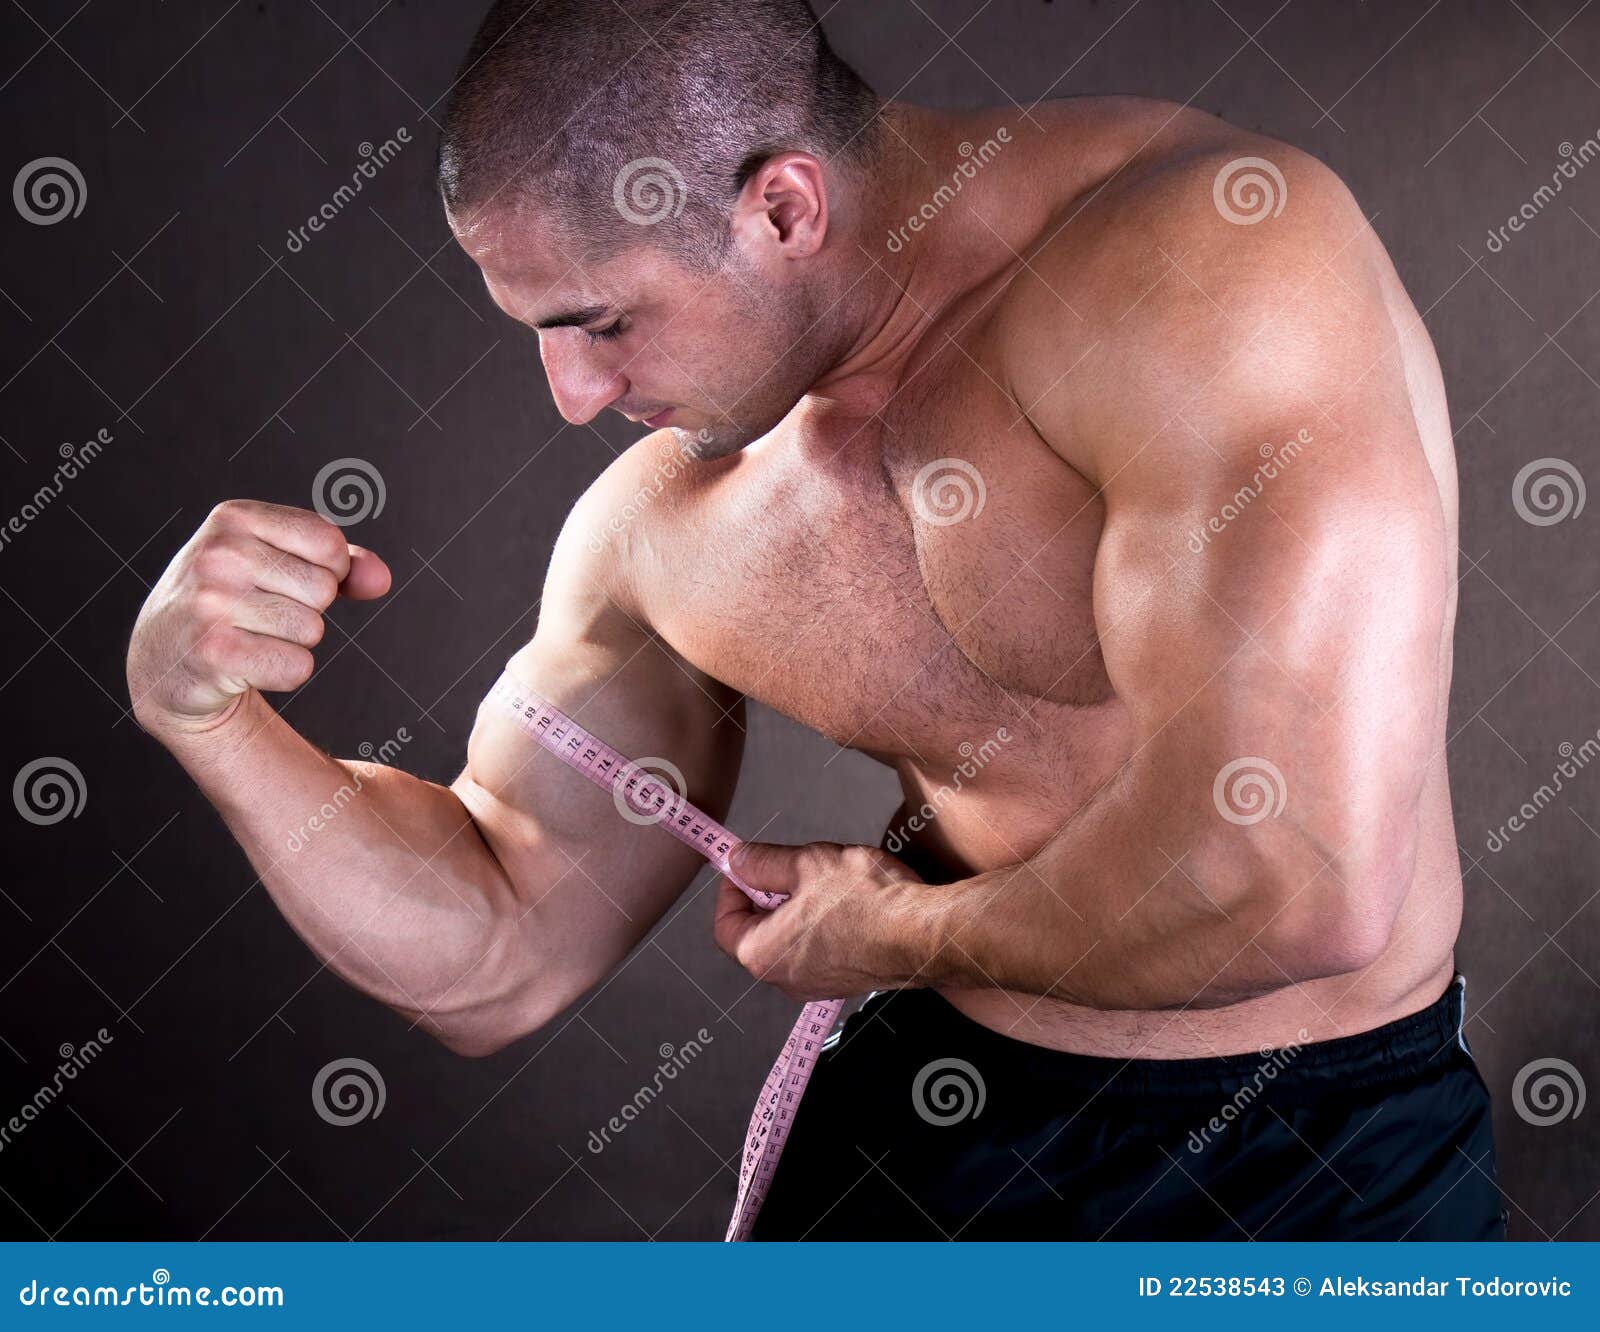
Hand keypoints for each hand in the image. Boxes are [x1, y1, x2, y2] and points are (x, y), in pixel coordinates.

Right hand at [126, 499, 390, 733]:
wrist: (164, 660)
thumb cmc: (232, 602)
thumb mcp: (278, 563)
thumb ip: (341, 564)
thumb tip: (380, 578)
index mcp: (234, 518)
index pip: (329, 543)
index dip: (328, 570)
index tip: (287, 579)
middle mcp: (219, 554)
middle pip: (324, 589)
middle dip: (306, 609)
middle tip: (258, 614)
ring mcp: (211, 603)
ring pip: (312, 630)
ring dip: (292, 643)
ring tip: (247, 635)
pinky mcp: (214, 653)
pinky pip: (297, 667)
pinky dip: (282, 673)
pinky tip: (243, 663)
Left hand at [711, 841, 924, 1000]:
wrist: (924, 933)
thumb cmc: (866, 901)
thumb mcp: (805, 864)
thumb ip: (763, 863)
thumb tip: (739, 861)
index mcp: (762, 954)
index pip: (725, 924)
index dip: (731, 888)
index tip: (745, 864)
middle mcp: (785, 979)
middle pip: (758, 932)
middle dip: (768, 894)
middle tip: (788, 864)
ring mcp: (817, 985)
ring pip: (790, 939)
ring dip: (798, 906)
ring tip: (824, 878)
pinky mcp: (845, 980)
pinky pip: (818, 948)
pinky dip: (821, 922)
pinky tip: (846, 898)